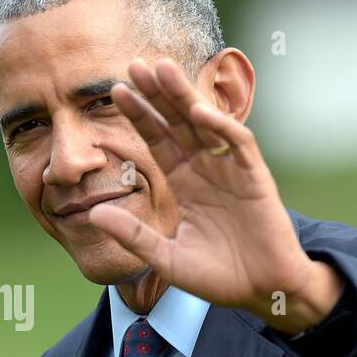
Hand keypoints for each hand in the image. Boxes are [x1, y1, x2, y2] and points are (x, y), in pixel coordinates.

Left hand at [89, 58, 341, 332]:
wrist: (263, 292)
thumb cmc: (219, 276)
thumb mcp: (166, 258)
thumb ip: (133, 235)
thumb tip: (94, 213)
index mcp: (184, 184)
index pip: (157, 141)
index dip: (139, 116)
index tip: (116, 91)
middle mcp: (205, 170)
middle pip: (176, 123)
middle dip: (157, 95)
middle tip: (134, 65)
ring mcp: (231, 170)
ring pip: (205, 123)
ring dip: (184, 96)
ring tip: (162, 68)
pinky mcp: (255, 177)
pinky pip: (237, 144)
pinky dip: (220, 126)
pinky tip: (198, 111)